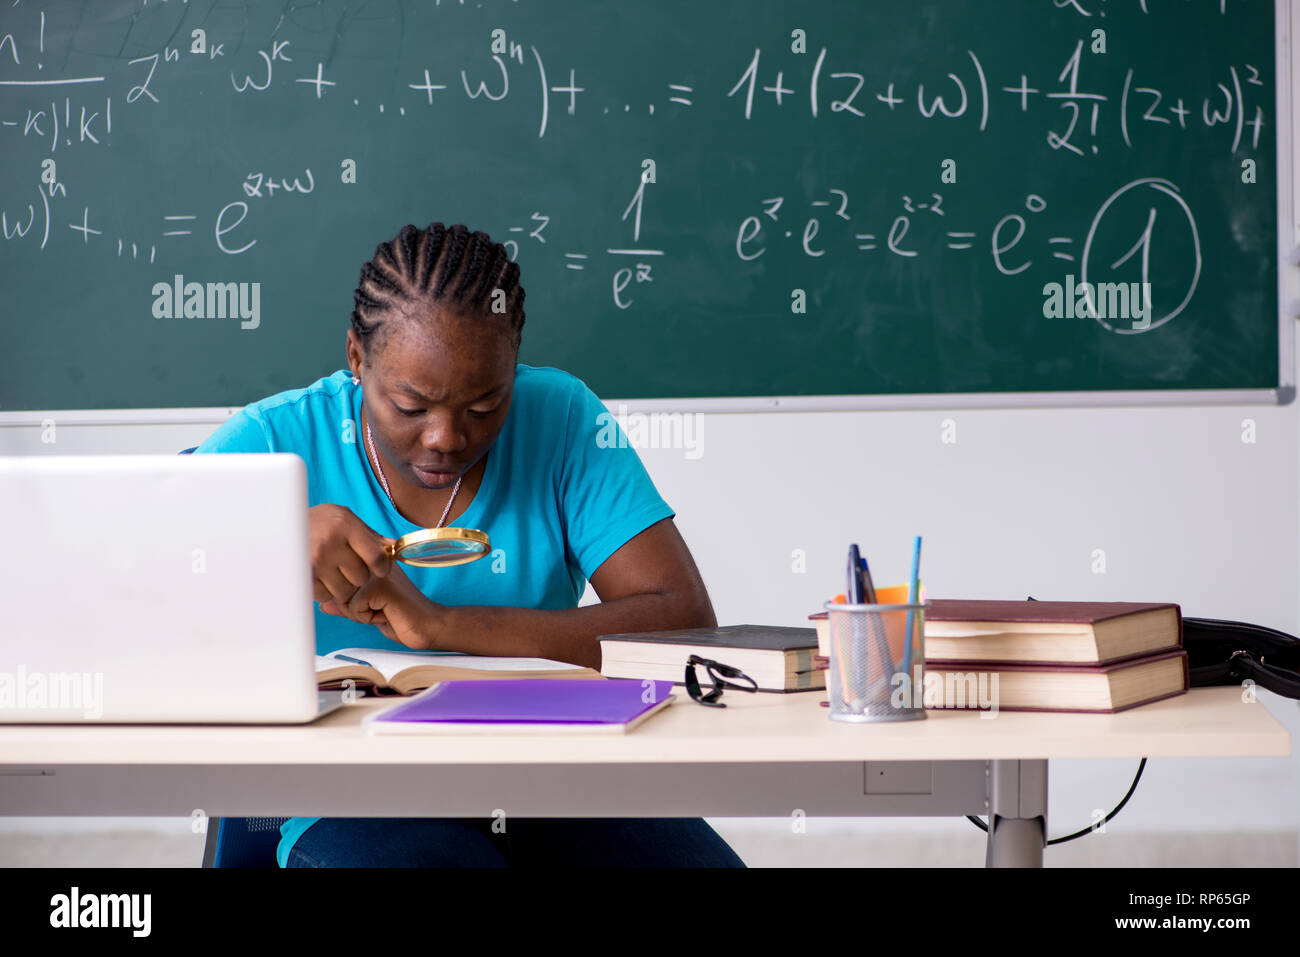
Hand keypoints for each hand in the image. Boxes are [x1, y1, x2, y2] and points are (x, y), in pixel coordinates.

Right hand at [309, 503, 395, 608]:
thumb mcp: (344, 518)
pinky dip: (325, 590)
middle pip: (361, 577)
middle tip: (346, 565)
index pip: (378, 557)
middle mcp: (331, 542)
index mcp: (345, 525)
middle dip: (357, 574)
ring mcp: (314, 560)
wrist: (278, 524)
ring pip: (345, 590)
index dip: (382, 567)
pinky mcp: (302, 576)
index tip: (378, 568)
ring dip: (342, 585)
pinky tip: (320, 576)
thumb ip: (369, 535)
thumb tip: (394, 547)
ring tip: (332, 570)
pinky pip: (325, 595)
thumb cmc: (317, 522)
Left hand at [319, 562, 441, 649]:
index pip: (338, 578)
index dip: (347, 599)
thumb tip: (322, 604)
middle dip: (352, 608)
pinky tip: (387, 614)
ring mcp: (377, 571)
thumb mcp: (369, 610)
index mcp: (371, 563)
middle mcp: (372, 561)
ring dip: (360, 614)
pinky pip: (354, 608)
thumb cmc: (402, 618)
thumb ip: (347, 605)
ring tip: (383, 611)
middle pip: (336, 587)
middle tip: (378, 610)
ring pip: (342, 598)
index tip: (371, 604)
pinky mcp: (380, 586)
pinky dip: (368, 619)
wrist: (429, 626)